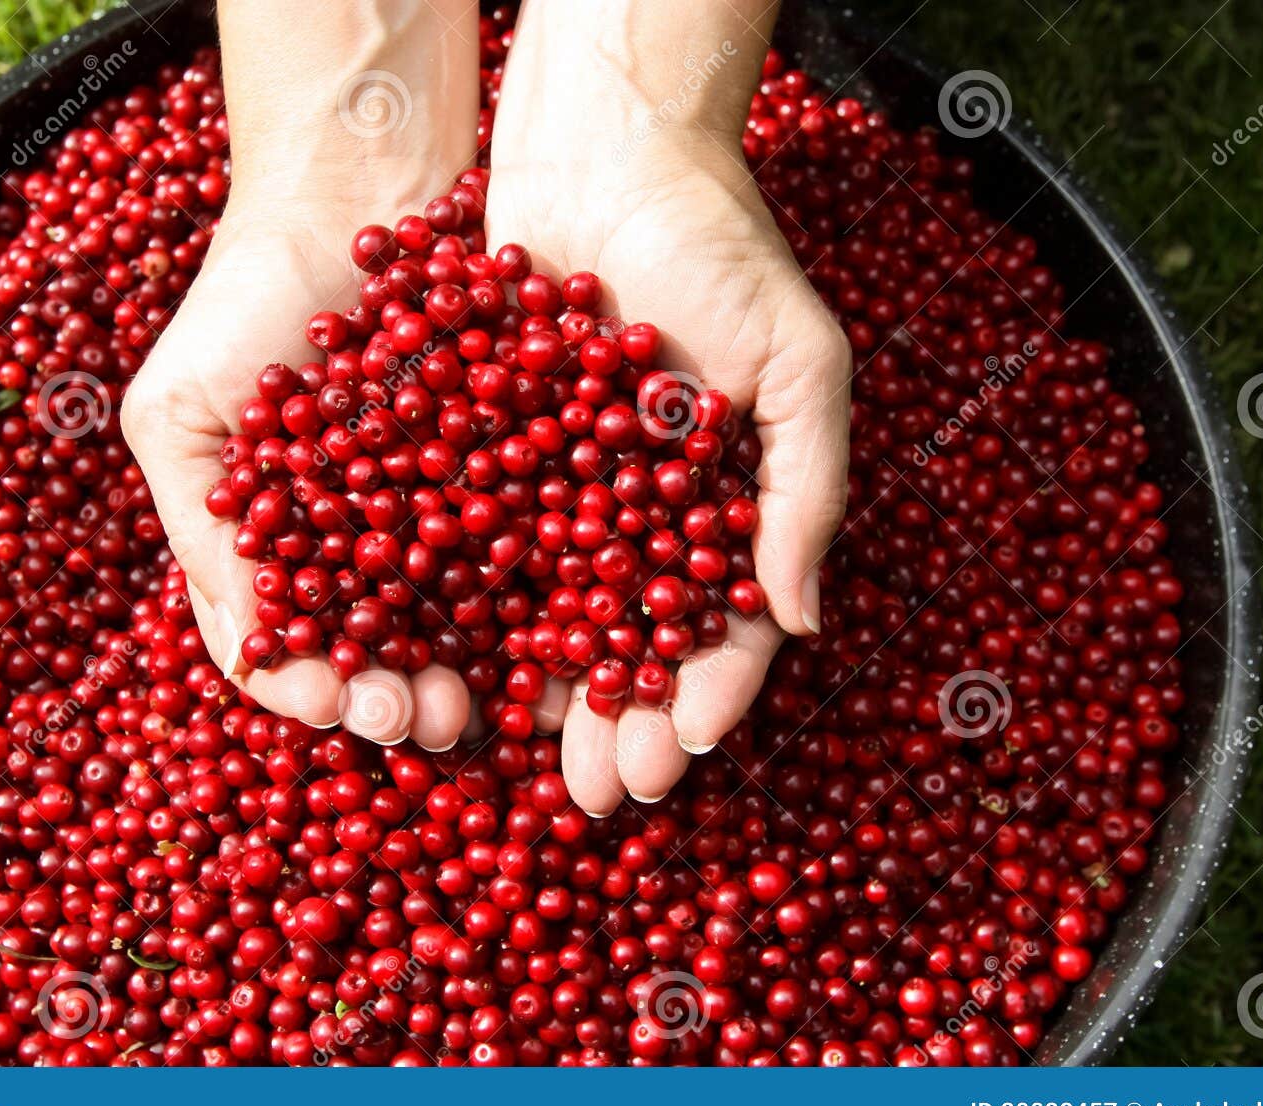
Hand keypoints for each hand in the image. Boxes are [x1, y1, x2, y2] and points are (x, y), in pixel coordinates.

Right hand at [122, 0, 478, 749]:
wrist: (351, 200)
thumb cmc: (245, 307)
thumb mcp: (182, 414)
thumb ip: (202, 533)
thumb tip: (253, 654)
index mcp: (283, 555)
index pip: (291, 652)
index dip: (314, 689)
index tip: (340, 701)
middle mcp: (364, 554)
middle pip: (382, 656)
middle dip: (402, 700)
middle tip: (430, 720)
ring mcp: (440, 522)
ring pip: (458, 624)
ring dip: (470, 674)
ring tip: (484, 701)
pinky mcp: (513, 480)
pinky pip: (528, 552)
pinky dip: (536, 598)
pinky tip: (550, 631)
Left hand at [486, 1, 851, 812]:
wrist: (604, 153)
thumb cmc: (720, 246)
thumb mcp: (796, 361)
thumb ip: (807, 486)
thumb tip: (805, 619)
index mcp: (726, 506)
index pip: (724, 624)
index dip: (707, 693)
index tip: (682, 753)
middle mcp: (643, 517)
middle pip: (632, 641)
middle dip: (620, 720)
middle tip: (600, 796)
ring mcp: (565, 494)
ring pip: (552, 615)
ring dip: (544, 694)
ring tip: (530, 761)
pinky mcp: (488, 461)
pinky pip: (479, 549)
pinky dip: (468, 611)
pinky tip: (455, 670)